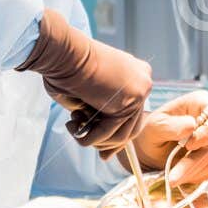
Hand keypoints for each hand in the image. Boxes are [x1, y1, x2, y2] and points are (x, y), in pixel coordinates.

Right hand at [18, 8, 151, 150]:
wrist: (63, 52)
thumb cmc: (67, 67)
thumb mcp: (91, 92)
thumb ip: (101, 111)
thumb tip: (102, 140)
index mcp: (137, 74)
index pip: (134, 113)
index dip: (118, 133)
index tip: (105, 149)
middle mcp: (143, 81)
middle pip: (132, 126)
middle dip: (111, 144)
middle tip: (99, 155)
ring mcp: (139, 91)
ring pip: (121, 134)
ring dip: (97, 140)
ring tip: (75, 129)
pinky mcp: (128, 102)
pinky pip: (111, 133)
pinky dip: (91, 137)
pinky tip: (76, 130)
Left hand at [127, 91, 207, 184]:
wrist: (156, 149)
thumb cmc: (155, 133)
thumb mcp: (154, 127)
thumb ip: (170, 126)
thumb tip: (191, 126)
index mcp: (203, 102)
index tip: (187, 146)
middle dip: (196, 162)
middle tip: (173, 177)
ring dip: (199, 172)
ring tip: (176, 177)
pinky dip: (206, 175)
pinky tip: (188, 175)